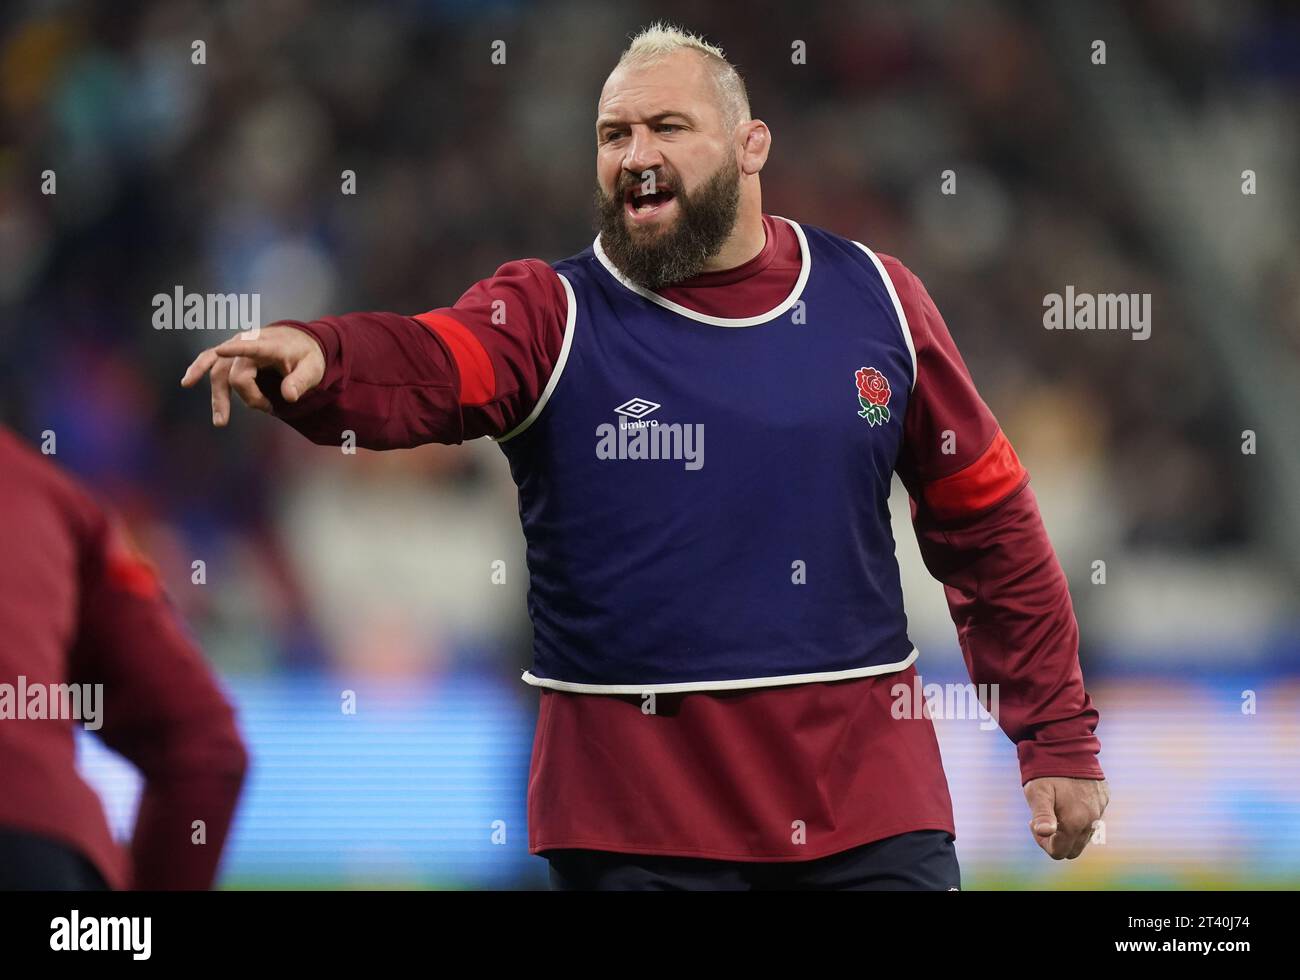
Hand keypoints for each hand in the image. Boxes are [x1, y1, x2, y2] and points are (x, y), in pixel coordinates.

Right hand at [181, 326, 325, 425]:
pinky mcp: (229, 351)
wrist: (298, 340)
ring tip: (220, 421)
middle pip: (236, 373)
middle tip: (268, 409)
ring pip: (218, 371)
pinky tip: (187, 382)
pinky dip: (198, 369)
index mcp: (270, 344)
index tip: (221, 350)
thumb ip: (301, 381)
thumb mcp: (313, 369)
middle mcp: (249, 342)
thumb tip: (288, 397)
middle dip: (249, 396)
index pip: (253, 347)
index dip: (237, 349)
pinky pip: (209, 359)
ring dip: (218, 397)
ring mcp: (236, 345)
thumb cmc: (306, 356)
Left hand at [1024, 776, 1108, 859]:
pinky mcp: (1103, 800)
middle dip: (1056, 840)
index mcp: (1074, 822)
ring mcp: (1100, 811)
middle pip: (1073, 849)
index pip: (1059, 852)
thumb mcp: (1038, 793)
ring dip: (1068, 829)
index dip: (1043, 843)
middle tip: (1043, 819)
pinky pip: (1093, 819)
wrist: (1067, 746)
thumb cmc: (1047, 771)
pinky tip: (1068, 799)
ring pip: (1084, 835)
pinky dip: (1079, 817)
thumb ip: (1042, 815)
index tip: (1033, 823)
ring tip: (1055, 808)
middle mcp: (1091, 821)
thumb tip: (1044, 832)